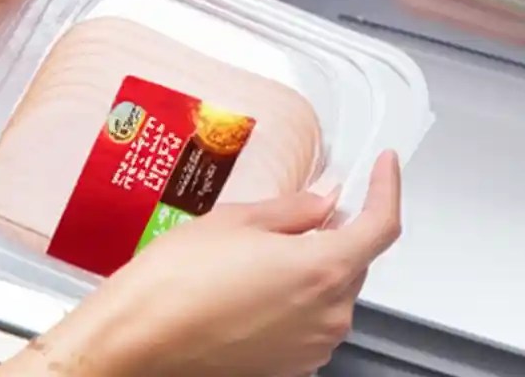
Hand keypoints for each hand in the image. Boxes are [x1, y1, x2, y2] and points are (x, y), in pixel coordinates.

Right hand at [0, 152, 402, 376]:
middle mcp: (328, 314)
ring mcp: (311, 346)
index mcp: (323, 270)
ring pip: (333, 292)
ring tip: (260, 251)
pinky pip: (311, 321)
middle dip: (337, 230)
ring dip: (314, 266)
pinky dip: (297, 297)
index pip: (381, 225)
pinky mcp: (290, 366)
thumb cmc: (174, 283)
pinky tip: (254, 284)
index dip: (386, 189)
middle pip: (356, 260)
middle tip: (299, 210)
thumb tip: (325, 199)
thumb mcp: (236, 222)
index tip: (384, 167)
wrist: (137, 341)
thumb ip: (294, 209)